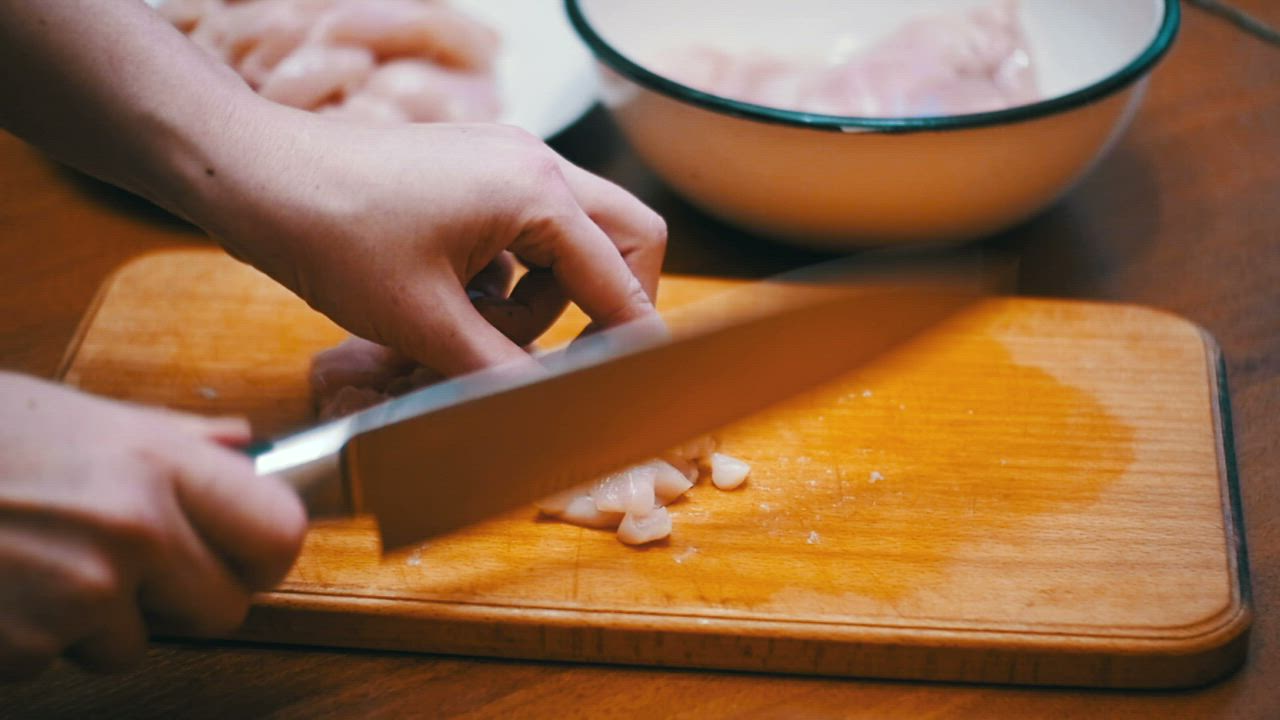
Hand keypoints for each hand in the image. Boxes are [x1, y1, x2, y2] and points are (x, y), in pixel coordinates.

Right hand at [0, 373, 305, 678]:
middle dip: (187, 597)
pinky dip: (36, 640)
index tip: (246, 551)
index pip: (280, 533)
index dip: (265, 550)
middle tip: (139, 566)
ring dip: (102, 622)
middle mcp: (133, 532)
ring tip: (43, 561)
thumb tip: (245, 447)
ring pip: (137, 645)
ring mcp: (78, 597)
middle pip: (224, 608)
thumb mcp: (77, 414)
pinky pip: (59, 664)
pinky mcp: (24, 648)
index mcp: (157, 465)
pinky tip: (4, 587)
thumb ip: (173, 440)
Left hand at [186, 109, 666, 375]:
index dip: (631, 340)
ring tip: (467, 329)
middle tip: (573, 355)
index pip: (621, 276)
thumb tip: (551, 411)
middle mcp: (533, 164)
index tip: (628, 390)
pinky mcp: (473, 172)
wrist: (253, 175)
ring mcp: (503, 161)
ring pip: (569, 241)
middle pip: (624, 238)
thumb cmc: (331, 234)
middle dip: (607, 304)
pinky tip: (446, 302)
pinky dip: (502, 279)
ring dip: (535, 299)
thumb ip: (502, 371)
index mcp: (536, 192)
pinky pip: (522, 233)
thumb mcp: (424, 323)